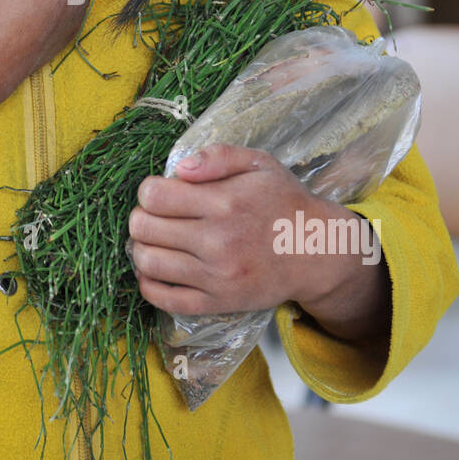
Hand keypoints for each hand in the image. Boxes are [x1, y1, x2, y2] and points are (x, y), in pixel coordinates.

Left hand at [127, 142, 370, 316]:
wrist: (317, 252)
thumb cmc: (284, 202)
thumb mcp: (259, 164)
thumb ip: (218, 156)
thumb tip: (178, 168)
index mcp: (224, 203)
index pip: (154, 197)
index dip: (149, 191)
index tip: (160, 192)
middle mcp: (217, 242)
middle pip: (144, 229)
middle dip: (141, 218)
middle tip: (155, 216)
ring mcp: (216, 277)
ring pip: (148, 263)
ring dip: (141, 249)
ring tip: (154, 240)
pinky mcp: (217, 303)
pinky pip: (164, 299)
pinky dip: (148, 284)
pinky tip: (156, 270)